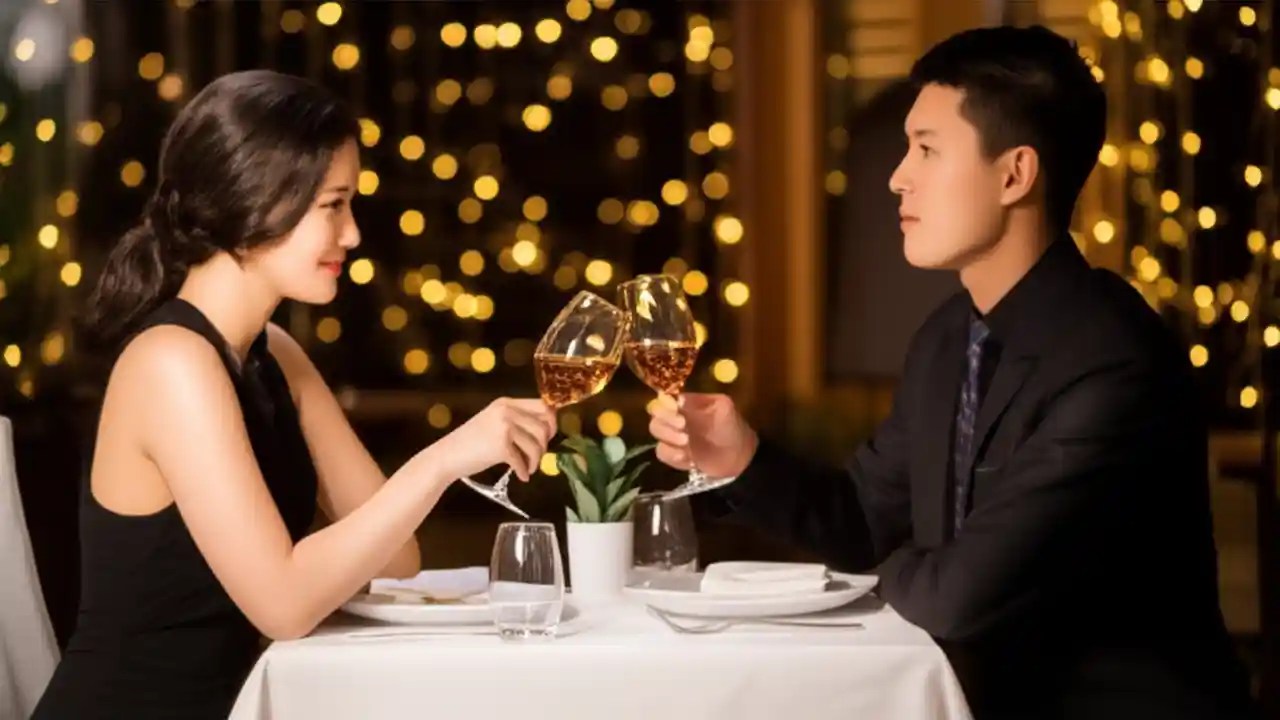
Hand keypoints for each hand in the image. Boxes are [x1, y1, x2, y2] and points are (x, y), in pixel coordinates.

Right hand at [426, 398, 556, 483]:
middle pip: (544, 426)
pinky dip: (524, 472)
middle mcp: (507, 411)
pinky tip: (521, 476)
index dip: (551, 422)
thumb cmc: (472, 442)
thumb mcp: (494, 422)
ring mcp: (504, 427)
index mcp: (507, 403)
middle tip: (537, 457)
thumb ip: (516, 421)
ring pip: (536, 446)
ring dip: (535, 461)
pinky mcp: (500, 446)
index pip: (543, 405)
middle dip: (545, 445)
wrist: (447, 455)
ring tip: (528, 468)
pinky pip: (522, 461)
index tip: (549, 436)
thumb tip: (547, 431)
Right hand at [647, 393, 757, 477]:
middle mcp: (676, 418)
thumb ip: (699, 402)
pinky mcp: (675, 455)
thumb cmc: (732, 428)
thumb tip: (677, 398)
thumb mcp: (723, 408)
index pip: (664, 399)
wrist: (740, 457)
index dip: (665, 404)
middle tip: (683, 428)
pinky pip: (662, 453)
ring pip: (656, 433)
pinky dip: (673, 456)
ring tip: (687, 444)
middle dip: (666, 422)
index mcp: (686, 404)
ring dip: (668, 438)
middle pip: (655, 415)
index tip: (676, 410)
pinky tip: (689, 458)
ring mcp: (674, 437)